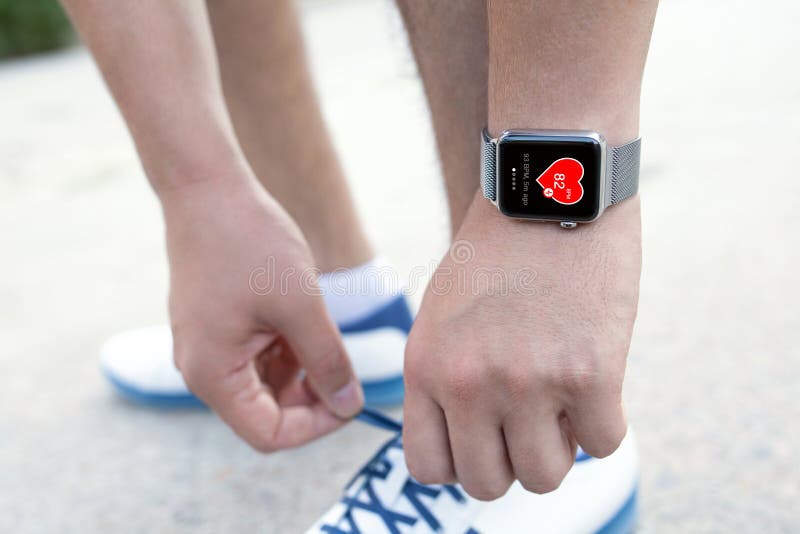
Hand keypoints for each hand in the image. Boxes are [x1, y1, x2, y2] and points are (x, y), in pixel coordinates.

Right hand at [159, 170, 362, 450]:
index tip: (352, 400)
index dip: (317, 427)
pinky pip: (259, 357)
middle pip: (268, 412)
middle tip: (347, 367)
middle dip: (313, 397)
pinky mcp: (219, 328)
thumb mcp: (301, 306)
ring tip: (321, 328)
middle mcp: (204, 369)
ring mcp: (209, 347)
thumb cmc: (250, 241)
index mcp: (213, 374)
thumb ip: (328, 362)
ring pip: (268, 384)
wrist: (208, 187)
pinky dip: (289, 348)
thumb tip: (349, 406)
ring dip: (303, 369)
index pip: (269, 434)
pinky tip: (303, 317)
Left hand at [403, 194, 640, 499]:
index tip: (483, 440)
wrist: (550, 186)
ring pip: (545, 477)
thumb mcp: (443, 312)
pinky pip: (601, 444)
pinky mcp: (590, 373)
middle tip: (528, 423)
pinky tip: (595, 386)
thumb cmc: (497, 248)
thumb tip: (469, 438)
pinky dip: (601, 424)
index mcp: (427, 366)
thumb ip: (445, 377)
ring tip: (561, 403)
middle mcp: (469, 382)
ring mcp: (529, 382)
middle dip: (510, 462)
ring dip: (557, 449)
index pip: (428, 467)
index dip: (460, 462)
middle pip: (487, 483)